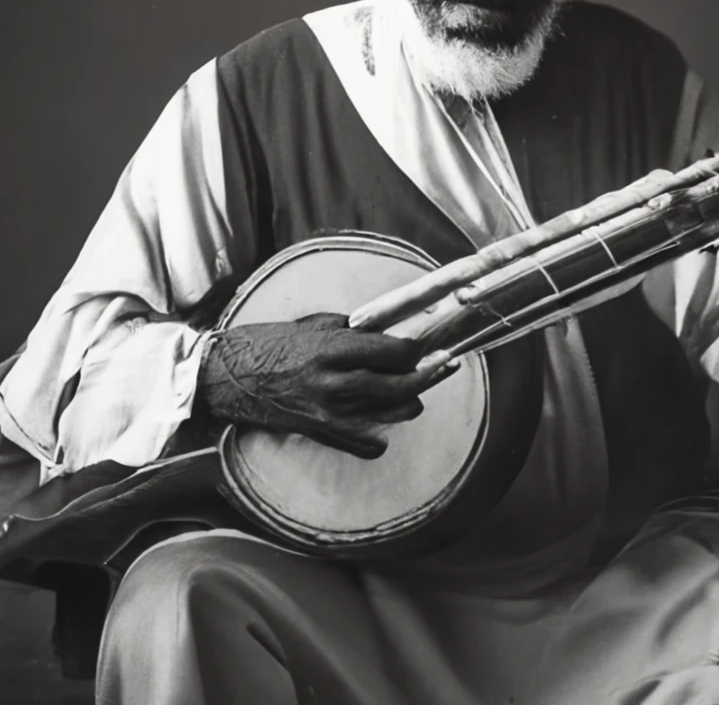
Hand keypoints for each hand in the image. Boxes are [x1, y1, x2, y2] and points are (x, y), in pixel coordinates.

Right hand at [197, 312, 455, 457]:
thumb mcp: (310, 324)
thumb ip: (350, 330)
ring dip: (410, 402)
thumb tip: (385, 330)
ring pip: (389, 414)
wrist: (223, 378)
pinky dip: (377, 436)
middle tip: (446, 365)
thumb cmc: (264, 344)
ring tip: (417, 391)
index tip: (426, 343)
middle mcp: (332, 382)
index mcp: (330, 349)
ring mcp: (326, 412)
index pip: (392, 352)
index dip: (416, 348)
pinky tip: (381, 425)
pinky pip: (363, 442)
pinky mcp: (318, 432)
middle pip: (399, 385)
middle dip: (429, 375)